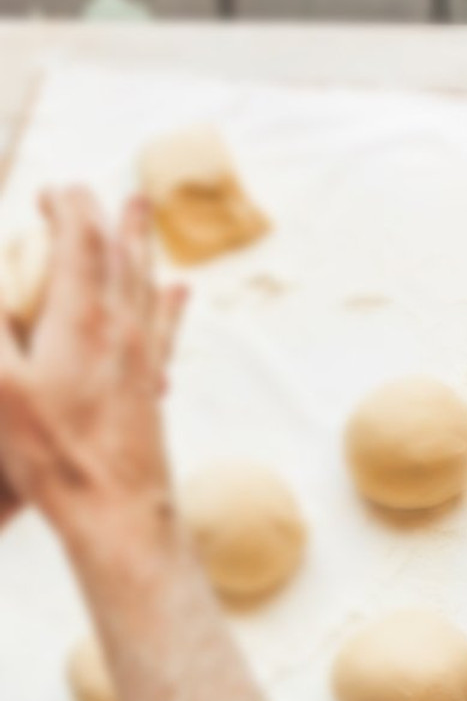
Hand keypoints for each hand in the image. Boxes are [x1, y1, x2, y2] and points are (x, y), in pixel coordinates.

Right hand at [0, 188, 186, 543]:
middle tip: (100, 192)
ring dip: (140, 248)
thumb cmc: (54, 455)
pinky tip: (178, 291)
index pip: (83, 242)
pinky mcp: (154, 385)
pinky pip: (165, 328)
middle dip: (107, 218)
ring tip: (141, 218)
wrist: (119, 510)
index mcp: (85, 320)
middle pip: (122, 256)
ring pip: (146, 286)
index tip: (54, 190)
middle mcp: (125, 330)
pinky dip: (167, 301)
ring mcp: (146, 357)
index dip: (70, 208)